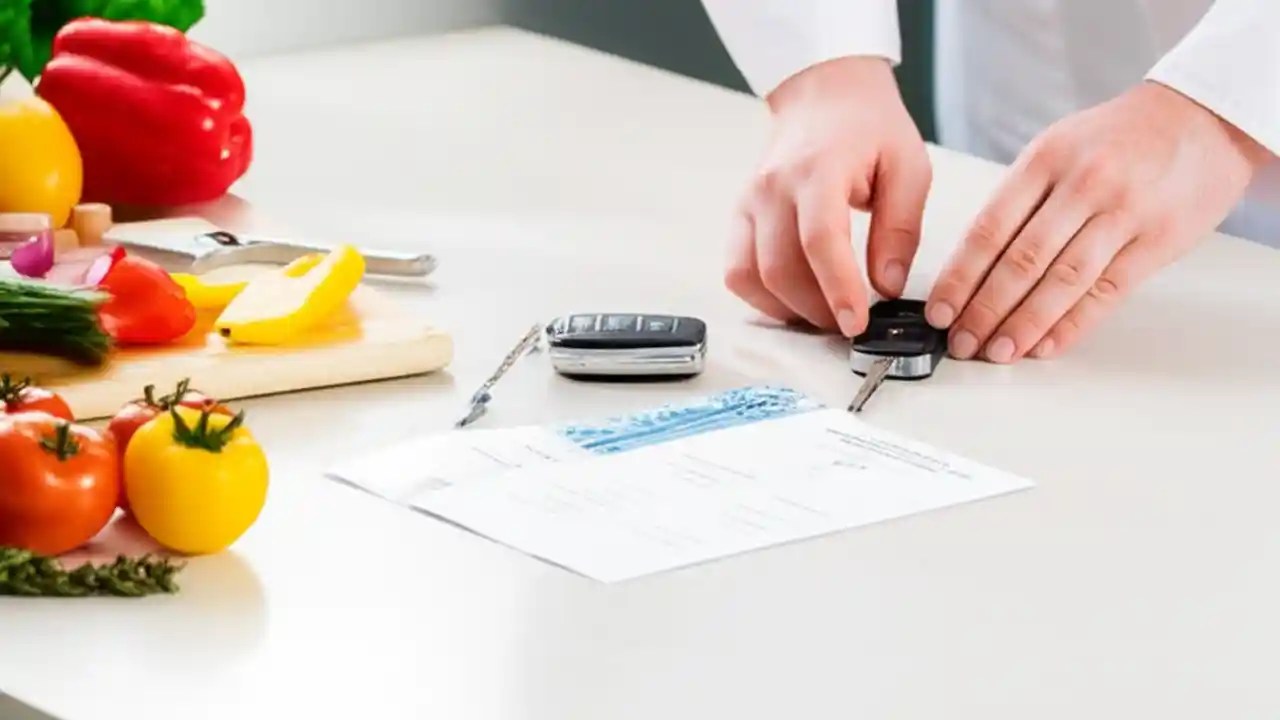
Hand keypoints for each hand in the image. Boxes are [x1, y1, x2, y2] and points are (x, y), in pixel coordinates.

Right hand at [725, 57, 930, 336]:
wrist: (825, 94)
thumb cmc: (869, 127)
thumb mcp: (908, 168)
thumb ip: (900, 229)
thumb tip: (886, 285)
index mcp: (818, 169)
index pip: (819, 241)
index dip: (837, 288)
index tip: (856, 323)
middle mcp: (773, 187)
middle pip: (780, 268)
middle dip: (816, 309)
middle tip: (850, 324)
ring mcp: (750, 202)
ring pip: (751, 276)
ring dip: (787, 308)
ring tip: (823, 315)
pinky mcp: (740, 215)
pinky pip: (737, 270)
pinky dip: (761, 296)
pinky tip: (793, 301)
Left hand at [926, 81, 1272, 362]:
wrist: (1202, 118)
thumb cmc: (1119, 138)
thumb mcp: (1058, 148)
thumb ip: (1020, 200)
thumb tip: (973, 264)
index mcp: (1045, 160)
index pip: (989, 229)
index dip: (959, 277)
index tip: (939, 310)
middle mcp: (1083, 185)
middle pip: (1021, 260)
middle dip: (984, 309)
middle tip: (961, 342)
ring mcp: (1123, 213)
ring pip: (1062, 281)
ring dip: (1023, 324)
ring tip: (997, 351)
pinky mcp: (1158, 241)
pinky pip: (1107, 292)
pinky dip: (1072, 324)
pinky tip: (1045, 345)